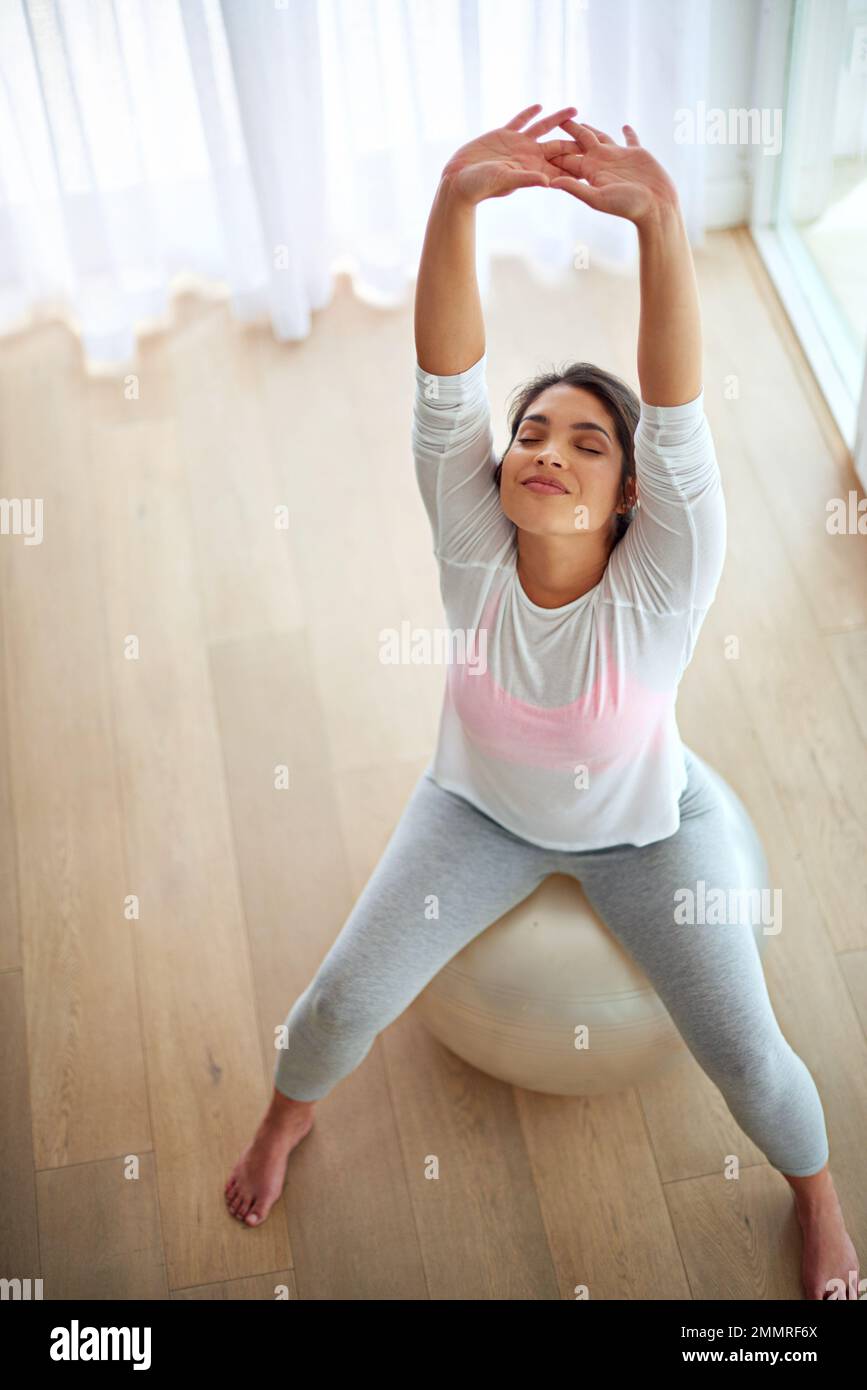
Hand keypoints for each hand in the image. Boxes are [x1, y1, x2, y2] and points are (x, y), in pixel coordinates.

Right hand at [442, 103, 582, 205]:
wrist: (459, 179)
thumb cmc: (481, 186)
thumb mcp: (506, 181)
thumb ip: (527, 179)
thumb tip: (549, 182)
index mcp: (533, 170)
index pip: (561, 165)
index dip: (578, 160)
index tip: (597, 156)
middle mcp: (529, 156)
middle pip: (558, 145)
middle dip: (576, 138)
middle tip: (595, 131)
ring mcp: (517, 144)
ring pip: (543, 128)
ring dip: (558, 120)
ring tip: (576, 110)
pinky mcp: (503, 135)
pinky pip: (520, 121)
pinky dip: (530, 114)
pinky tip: (540, 105)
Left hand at [547, 119, 678, 226]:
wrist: (655, 206)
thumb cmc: (627, 205)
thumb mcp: (597, 198)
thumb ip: (575, 188)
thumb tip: (549, 182)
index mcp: (590, 172)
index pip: (567, 158)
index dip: (554, 149)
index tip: (538, 141)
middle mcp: (602, 162)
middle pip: (580, 143)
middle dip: (568, 132)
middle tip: (554, 120)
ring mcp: (618, 157)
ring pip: (601, 138)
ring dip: (590, 130)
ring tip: (580, 120)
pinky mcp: (636, 154)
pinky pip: (631, 140)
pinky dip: (628, 133)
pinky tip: (625, 126)